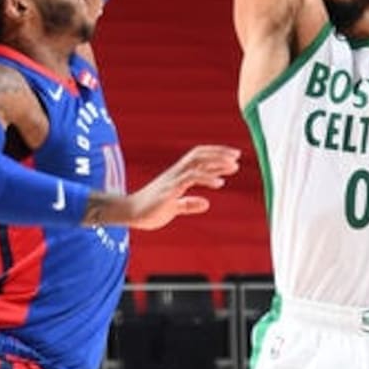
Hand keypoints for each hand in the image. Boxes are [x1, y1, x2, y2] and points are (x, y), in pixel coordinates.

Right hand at [121, 145, 239, 229]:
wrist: (130, 214)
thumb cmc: (149, 211)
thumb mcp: (173, 208)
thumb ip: (188, 204)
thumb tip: (205, 204)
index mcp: (177, 175)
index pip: (198, 157)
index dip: (215, 155)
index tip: (233, 157)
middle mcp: (175, 173)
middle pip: (199, 155)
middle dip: (219, 153)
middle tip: (237, 156)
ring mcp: (172, 179)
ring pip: (197, 163)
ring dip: (217, 163)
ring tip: (234, 167)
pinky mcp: (170, 190)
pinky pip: (190, 178)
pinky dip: (207, 178)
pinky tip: (220, 182)